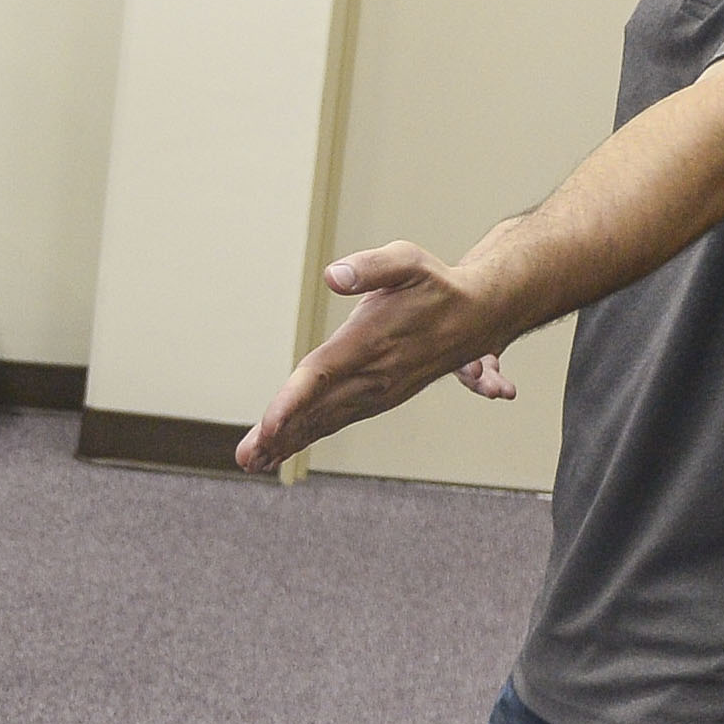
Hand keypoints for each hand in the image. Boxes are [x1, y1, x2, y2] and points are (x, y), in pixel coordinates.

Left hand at [237, 240, 512, 470]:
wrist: (479, 315)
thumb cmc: (437, 285)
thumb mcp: (407, 261)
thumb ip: (370, 267)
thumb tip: (334, 275)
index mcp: (368, 344)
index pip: (323, 375)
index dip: (293, 401)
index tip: (268, 425)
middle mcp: (372, 376)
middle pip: (316, 409)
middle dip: (280, 435)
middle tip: (245, 459)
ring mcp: (376, 392)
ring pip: (325, 421)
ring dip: (289, 442)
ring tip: (253, 462)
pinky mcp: (378, 397)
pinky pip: (337, 420)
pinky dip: (308, 434)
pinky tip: (283, 448)